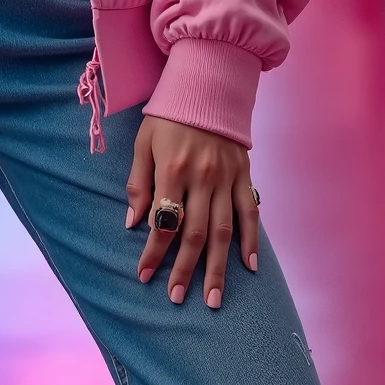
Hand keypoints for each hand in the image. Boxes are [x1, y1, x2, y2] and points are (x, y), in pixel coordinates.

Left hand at [125, 115, 258, 308]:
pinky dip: (252, 240)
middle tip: (178, 299)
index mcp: (173, 170)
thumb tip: (133, 223)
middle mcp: (202, 178)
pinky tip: (249, 266)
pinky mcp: (245, 175)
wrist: (207, 85)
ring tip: (214, 299)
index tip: (145, 277)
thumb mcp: (143, 144)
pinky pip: (251, 213)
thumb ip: (138, 184)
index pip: (162, 222)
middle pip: (195, 234)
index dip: (153, 253)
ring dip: (218, 268)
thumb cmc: (168, 116)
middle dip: (185, 270)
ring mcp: (226, 178)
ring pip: (224, 231)